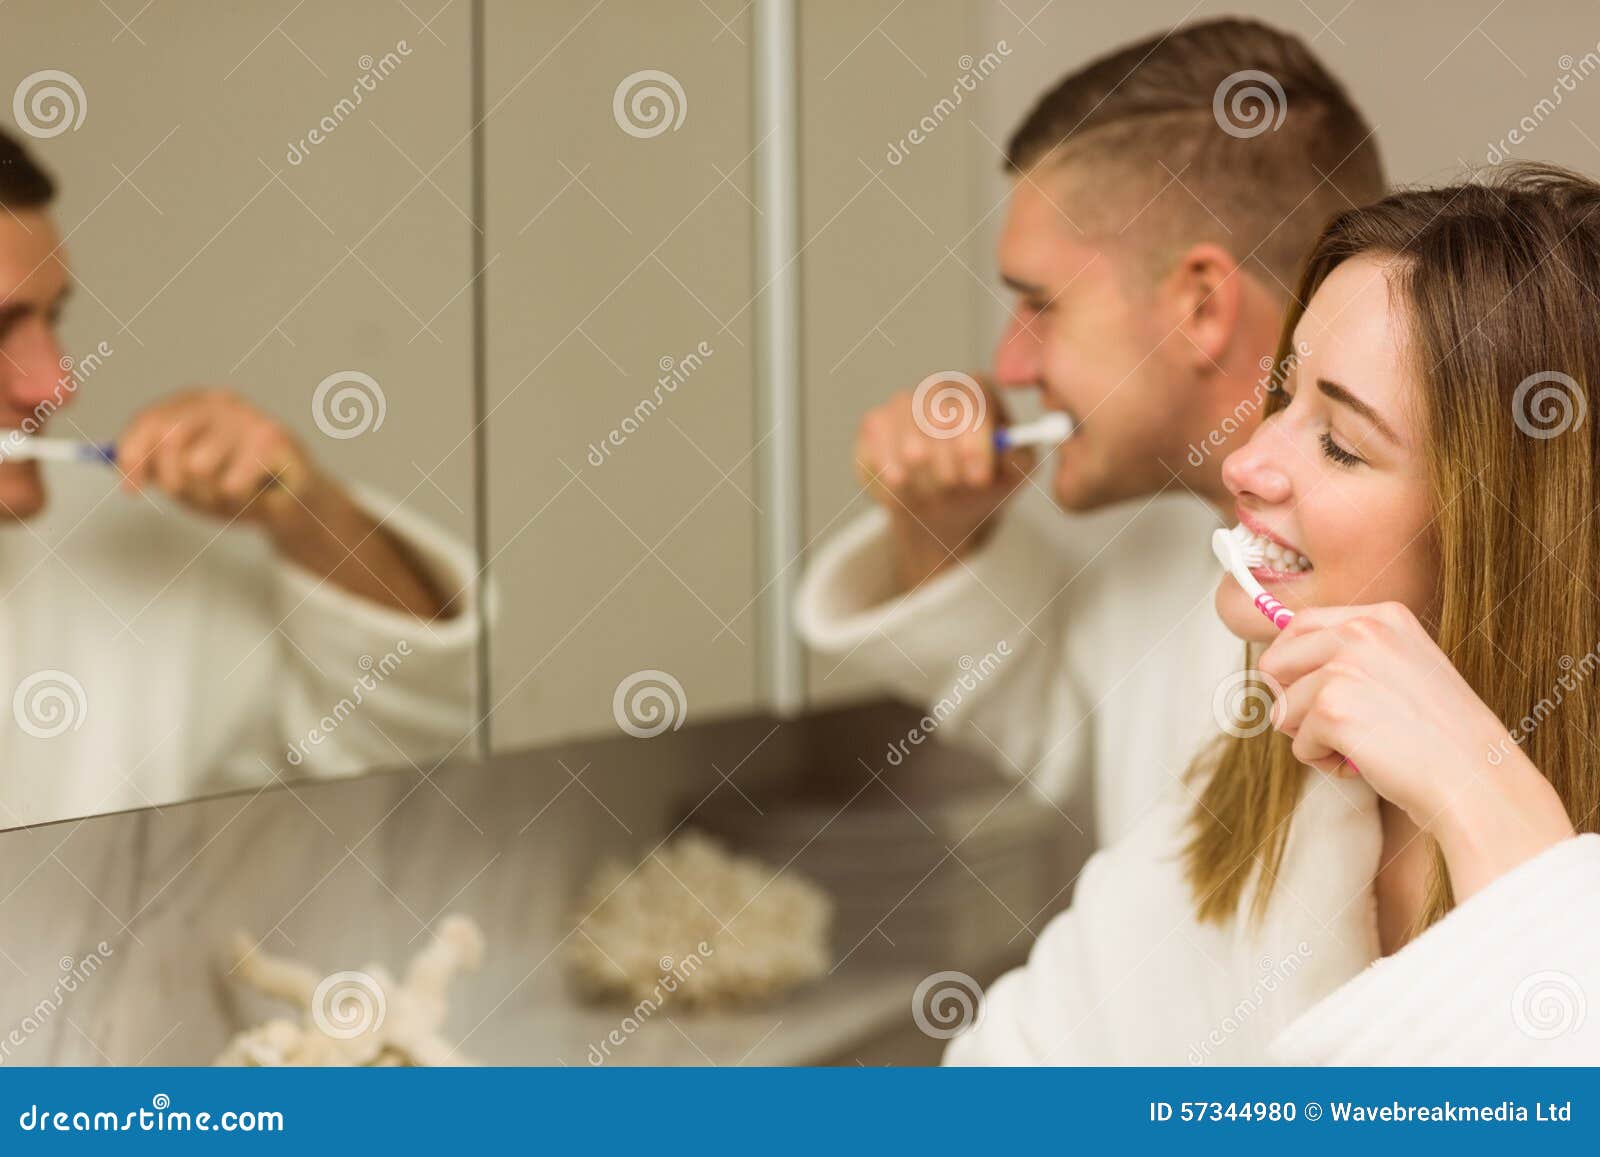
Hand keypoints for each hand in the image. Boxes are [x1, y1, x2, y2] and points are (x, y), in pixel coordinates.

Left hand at [118, 387, 322, 531]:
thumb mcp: (187, 479)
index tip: (131, 489)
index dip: (133, 458)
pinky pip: (231, 484)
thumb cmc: (238, 486)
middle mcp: (221, 402)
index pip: (149, 421)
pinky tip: (255, 493)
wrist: (294, 503)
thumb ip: (154, 465)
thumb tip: (115, 460)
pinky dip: (238, 500)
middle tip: (191, 495)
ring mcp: (249, 418)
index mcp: (195, 403)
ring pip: (198, 466)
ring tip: (230, 492)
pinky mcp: (275, 441)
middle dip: (171, 479)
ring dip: (209, 493)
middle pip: (169, 440)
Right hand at [853, 372, 1034, 588]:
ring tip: (931, 493)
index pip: (975, 398)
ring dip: (917, 464)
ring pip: (904, 418)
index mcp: (979, 393)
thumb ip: (1016, 459)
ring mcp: (905, 404)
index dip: (975, 438)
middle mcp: (940, 389)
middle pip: (935, 404)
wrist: (942, 512)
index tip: (978, 476)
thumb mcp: (1012, 476)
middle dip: (945, 455)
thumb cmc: (979, 486)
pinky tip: (902, 484)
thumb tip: (1007, 448)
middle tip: (952, 486)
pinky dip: (888, 463)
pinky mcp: (876, 423)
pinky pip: (876, 433)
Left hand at [1260, 601, 1573, 895]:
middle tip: (1327, 726)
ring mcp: (1345, 667)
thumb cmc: (1441, 736)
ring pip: (1283, 707)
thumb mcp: (1402, 671)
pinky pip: (1297, 743)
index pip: (1301, 623)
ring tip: (1361, 747)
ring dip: (1311, 737)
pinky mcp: (1333, 709)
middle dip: (1290, 700)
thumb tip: (1274, 664)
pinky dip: (1322, 761)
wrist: (1477, 779)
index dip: (1292, 664)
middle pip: (1275, 661)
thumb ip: (1353, 657)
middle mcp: (1361, 631)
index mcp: (1383, 616)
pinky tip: (1364, 763)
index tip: (1306, 691)